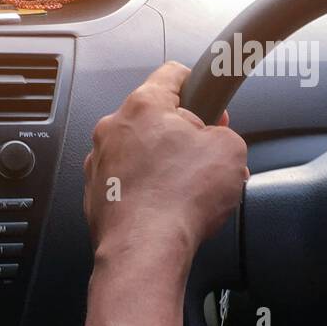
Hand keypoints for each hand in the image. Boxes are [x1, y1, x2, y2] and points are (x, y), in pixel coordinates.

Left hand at [83, 61, 248, 282]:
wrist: (145, 251)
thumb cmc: (179, 200)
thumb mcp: (230, 151)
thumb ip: (225, 133)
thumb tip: (217, 138)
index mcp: (144, 106)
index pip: (173, 73)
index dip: (198, 83)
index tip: (207, 95)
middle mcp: (114, 128)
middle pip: (156, 116)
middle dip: (184, 132)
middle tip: (206, 153)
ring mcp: (100, 161)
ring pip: (140, 150)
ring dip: (163, 161)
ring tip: (189, 187)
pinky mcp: (96, 193)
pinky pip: (126, 179)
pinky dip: (146, 187)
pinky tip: (167, 206)